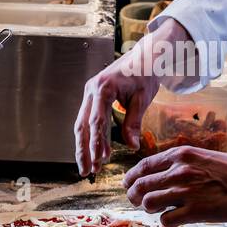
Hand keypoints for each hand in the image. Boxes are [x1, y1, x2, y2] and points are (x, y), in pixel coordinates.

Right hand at [74, 45, 158, 175]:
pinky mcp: (92, 96)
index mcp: (104, 88)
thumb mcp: (143, 98)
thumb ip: (134, 122)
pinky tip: (95, 152)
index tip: (98, 160)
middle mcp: (91, 90)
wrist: (145, 56)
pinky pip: (87, 119)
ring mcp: (89, 93)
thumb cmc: (145, 73)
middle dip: (84, 150)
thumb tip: (132, 146)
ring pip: (81, 124)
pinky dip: (90, 136)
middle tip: (87, 170)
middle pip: (83, 125)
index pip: (97, 121)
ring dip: (84, 146)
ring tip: (89, 167)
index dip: (96, 142)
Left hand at [123, 147, 226, 225]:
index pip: (143, 166)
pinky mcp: (195, 211)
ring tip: (158, 211)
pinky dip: (166, 222)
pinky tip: (175, 220)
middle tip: (136, 202)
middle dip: (134, 196)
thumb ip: (183, 164)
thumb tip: (164, 174)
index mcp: (181, 155)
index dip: (131, 178)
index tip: (129, 185)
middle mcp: (179, 171)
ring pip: (148, 203)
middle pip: (140, 186)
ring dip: (149, 209)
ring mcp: (186, 191)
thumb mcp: (205, 156)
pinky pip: (166, 220)